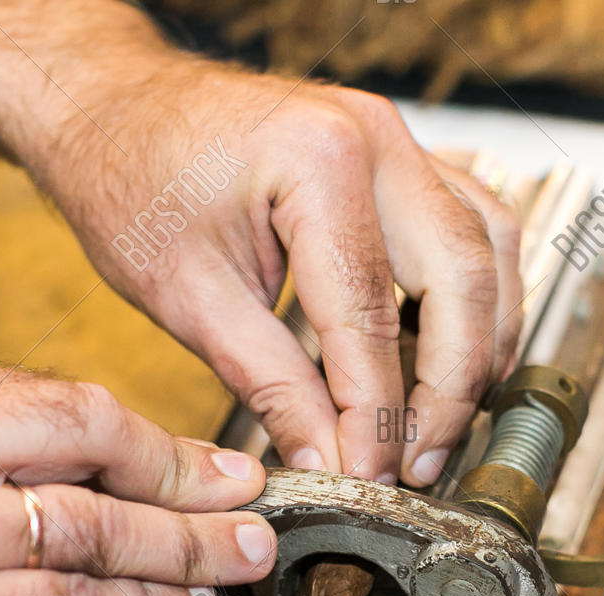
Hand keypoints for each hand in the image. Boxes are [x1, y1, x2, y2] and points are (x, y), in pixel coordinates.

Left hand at [0, 0, 521, 486]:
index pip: (372, 317)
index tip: (373, 478)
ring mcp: (396, 139)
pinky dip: (470, 300)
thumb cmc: (130, 181)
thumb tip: (327, 458)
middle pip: (464, 279)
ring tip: (439, 426)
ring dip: (479, 345)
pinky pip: (470, 228)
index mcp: (319, 164)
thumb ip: (268, 381)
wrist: (113, 109)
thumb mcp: (186, 296)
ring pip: (489, 251)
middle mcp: (377, 138)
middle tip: (419, 466)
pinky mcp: (395, 157)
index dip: (378, 414)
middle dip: (451, 388)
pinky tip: (444, 359)